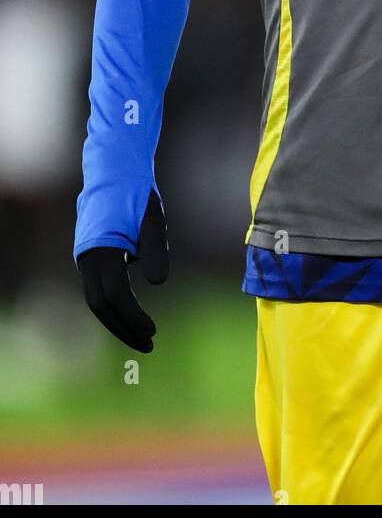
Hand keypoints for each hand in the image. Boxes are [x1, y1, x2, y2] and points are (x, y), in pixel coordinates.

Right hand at [77, 190, 168, 352]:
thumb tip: (159, 284)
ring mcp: (86, 257)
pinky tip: (132, 316)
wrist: (113, 172)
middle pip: (101, 305)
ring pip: (97, 300)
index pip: (115, 295)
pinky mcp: (91, 257)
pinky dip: (114, 306)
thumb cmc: (136, 195)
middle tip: (149, 345)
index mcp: (102, 248)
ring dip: (117, 321)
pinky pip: (99, 289)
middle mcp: (87, 256)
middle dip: (123, 328)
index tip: (153, 332)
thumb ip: (154, 250)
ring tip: (143, 337)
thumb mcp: (152, 219)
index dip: (133, 317)